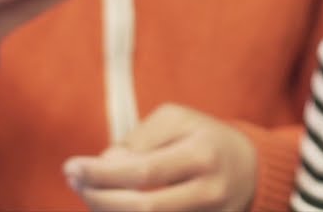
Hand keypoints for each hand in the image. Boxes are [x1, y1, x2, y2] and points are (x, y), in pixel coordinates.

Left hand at [63, 104, 257, 211]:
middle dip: (99, 199)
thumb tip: (105, 167)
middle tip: (74, 182)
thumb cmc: (204, 138)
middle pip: (144, 209)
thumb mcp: (177, 120)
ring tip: (91, 193)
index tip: (71, 167)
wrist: (251, 170)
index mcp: (202, 155)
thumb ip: (139, 140)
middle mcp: (208, 192)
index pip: (143, 172)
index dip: (101, 173)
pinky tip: (112, 206)